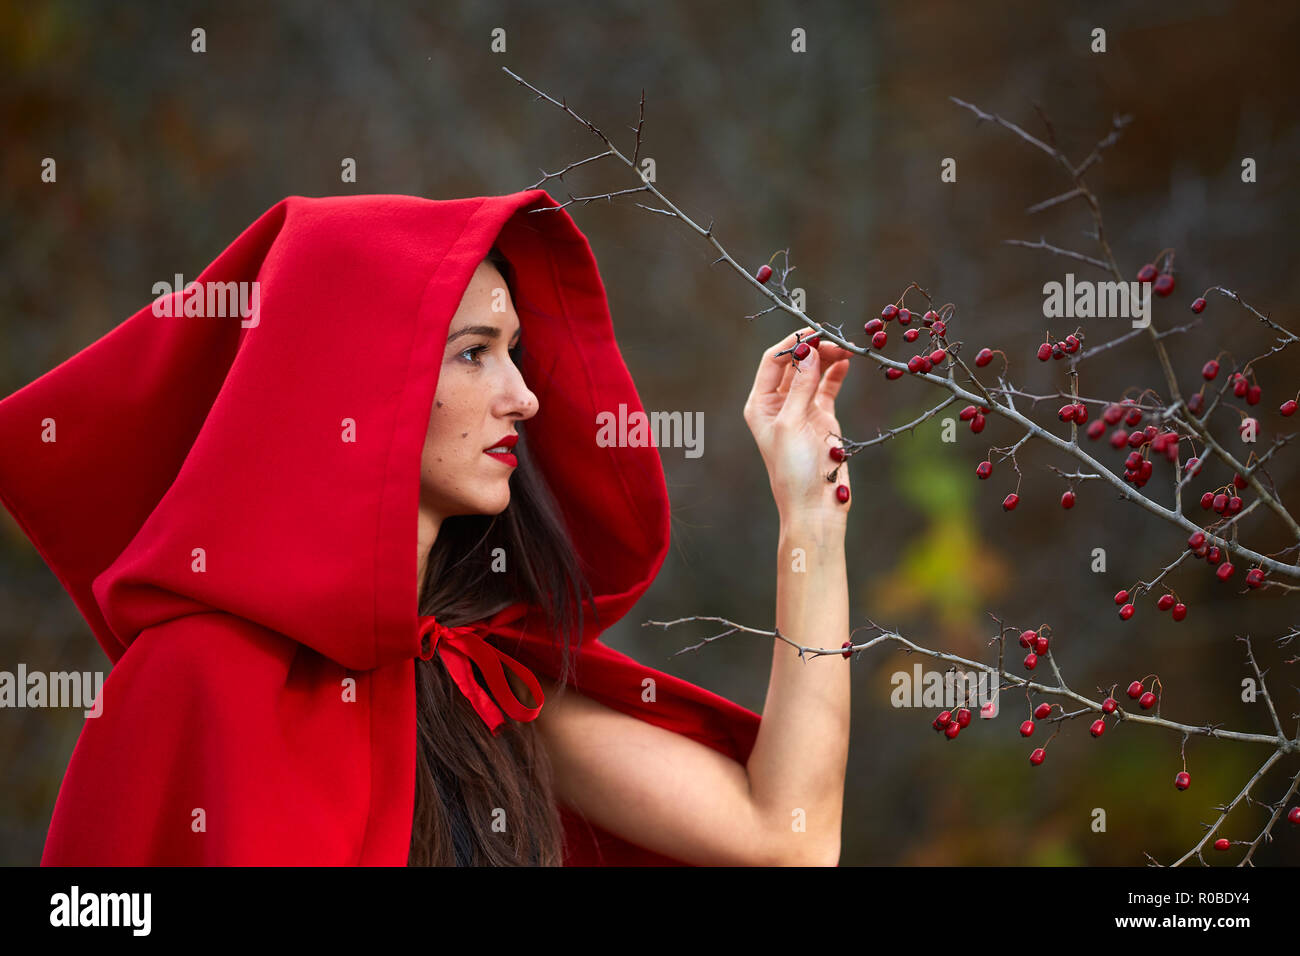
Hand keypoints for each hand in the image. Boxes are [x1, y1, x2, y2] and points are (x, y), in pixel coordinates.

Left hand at [742, 327, 853, 523]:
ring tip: (846, 348)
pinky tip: (847, 362)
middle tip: (837, 341)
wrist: (815, 507)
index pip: (772, 362)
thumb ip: (801, 387)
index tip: (814, 333)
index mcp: (760, 404)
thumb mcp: (792, 424)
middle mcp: (778, 404)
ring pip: (814, 372)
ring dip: (828, 358)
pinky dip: (836, 373)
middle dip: (814, 349)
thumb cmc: (793, 470)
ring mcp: (801, 409)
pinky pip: (828, 386)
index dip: (792, 344)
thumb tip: (810, 351)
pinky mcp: (822, 417)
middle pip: (795, 363)